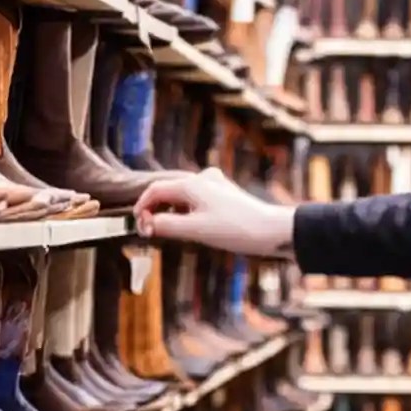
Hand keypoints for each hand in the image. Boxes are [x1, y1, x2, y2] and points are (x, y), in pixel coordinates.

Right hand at [134, 168, 296, 257]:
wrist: (271, 230)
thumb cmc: (235, 229)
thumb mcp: (195, 230)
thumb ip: (166, 226)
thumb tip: (145, 225)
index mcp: (191, 184)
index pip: (155, 191)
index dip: (142, 208)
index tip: (138, 227)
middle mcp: (201, 179)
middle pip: (167, 191)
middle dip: (155, 210)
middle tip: (150, 231)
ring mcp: (214, 185)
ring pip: (181, 195)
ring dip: (170, 211)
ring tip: (168, 231)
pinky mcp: (223, 195)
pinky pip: (195, 199)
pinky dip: (185, 211)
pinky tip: (189, 226)